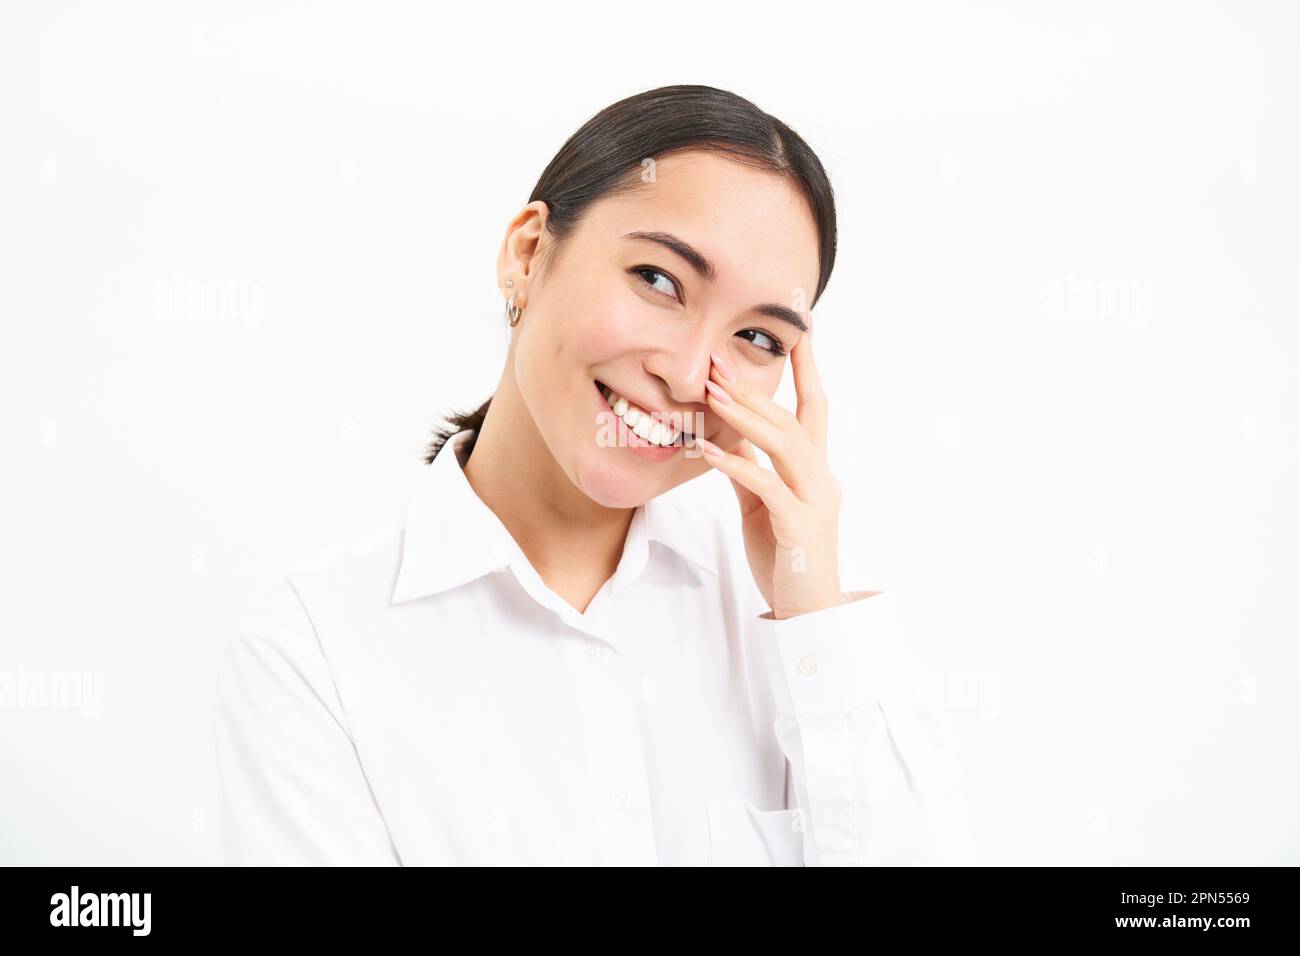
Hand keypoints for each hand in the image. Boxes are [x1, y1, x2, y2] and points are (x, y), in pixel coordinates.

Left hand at [694, 319, 845, 619]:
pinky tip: (709, 451)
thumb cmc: (786, 557)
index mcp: (815, 470)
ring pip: (785, 444)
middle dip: (756, 387)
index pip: (813, 407)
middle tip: (719, 358)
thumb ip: (750, 468)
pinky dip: (738, 465)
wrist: (809, 612)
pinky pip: (767, 487)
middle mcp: (822, 478)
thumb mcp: (761, 505)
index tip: (800, 327)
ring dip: (747, 415)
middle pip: (792, 418)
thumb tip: (728, 435)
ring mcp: (815, 501)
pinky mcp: (799, 526)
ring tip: (712, 393)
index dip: (807, 367)